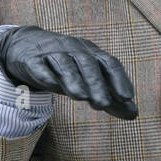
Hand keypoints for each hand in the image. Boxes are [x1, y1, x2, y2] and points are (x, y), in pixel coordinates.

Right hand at [0, 26, 137, 119]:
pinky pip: (38, 66)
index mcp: (92, 54)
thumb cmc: (66, 66)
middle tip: (103, 104)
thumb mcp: (89, 79)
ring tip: (80, 97)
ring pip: (64, 65)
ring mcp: (52, 53)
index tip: (127, 97)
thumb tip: (134, 114)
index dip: (119, 79)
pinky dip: (44, 74)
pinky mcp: (31, 59)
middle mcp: (74, 50)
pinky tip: (49, 84)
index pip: (109, 63)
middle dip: (96, 84)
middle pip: (88, 65)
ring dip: (73, 79)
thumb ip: (111, 97)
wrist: (27, 46)